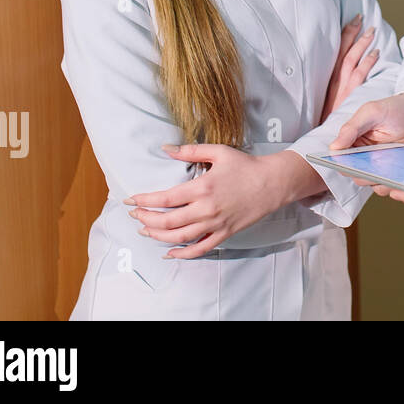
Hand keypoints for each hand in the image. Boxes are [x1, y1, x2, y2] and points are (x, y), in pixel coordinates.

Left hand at [123, 144, 294, 258]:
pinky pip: (200, 249)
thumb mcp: (219, 152)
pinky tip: (169, 252)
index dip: (144, 201)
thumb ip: (190, 151)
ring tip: (145, 230)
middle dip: (145, 219)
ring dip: (157, 236)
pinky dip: (182, 254)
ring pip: (179, 237)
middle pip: (167, 222)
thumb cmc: (246, 166)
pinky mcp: (224, 233)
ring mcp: (215, 224)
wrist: (273, 183)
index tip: (131, 199)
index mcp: (202, 187)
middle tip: (135, 215)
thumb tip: (166, 149)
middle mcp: (206, 209)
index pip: (165, 199)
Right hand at [320, 14, 378, 123]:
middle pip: (343, 52)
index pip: (336, 54)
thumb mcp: (328, 106)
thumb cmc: (327, 126)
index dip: (343, 37)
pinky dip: (367, 62)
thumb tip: (343, 81)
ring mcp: (342, 88)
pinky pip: (359, 74)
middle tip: (360, 18)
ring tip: (370, 31)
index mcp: (329, 83)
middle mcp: (334, 83)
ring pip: (351, 59)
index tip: (350, 23)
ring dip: (361, 43)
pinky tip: (375, 53)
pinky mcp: (350, 96)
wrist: (324, 141)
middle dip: (351, 34)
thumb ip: (337, 93)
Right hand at [328, 93, 403, 187]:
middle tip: (390, 163)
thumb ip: (352, 129)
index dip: (352, 170)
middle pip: (367, 180)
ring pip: (390, 186)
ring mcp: (390, 170)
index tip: (363, 166)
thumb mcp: (371, 113)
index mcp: (355, 150)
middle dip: (379, 175)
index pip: (346, 167)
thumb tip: (334, 147)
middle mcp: (370, 164)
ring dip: (402, 174)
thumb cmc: (392, 110)